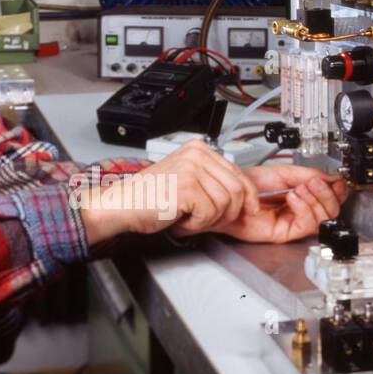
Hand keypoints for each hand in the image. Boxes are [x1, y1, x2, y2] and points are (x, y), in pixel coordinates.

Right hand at [77, 138, 259, 245]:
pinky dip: (196, 224)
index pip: (239, 173)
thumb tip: (244, 196)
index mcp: (199, 149)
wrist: (123, 205)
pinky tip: (180, 219)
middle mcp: (197, 154)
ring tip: (187, 217)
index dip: (247, 196)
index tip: (249, 208)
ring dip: (208, 219)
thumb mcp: (187, 181)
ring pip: (226, 203)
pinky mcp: (187, 187)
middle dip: (228, 212)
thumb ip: (212, 182)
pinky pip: (210, 213)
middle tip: (205, 219)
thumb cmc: (150, 197)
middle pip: (238, 189)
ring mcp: (192, 169)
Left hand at [211, 164, 347, 243]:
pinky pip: (305, 225)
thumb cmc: (246, 183)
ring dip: (316, 201)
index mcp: (301, 194)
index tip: (336, 180)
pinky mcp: (283, 232)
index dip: (336, 190)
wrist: (228, 192)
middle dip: (328, 195)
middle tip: (317, 183)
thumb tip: (330, 177)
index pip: (329, 197)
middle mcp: (299, 210)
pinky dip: (304, 209)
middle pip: (331, 210)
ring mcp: (292, 222)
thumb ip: (306, 174)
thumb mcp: (282, 172)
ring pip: (322, 220)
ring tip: (301, 189)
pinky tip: (293, 198)